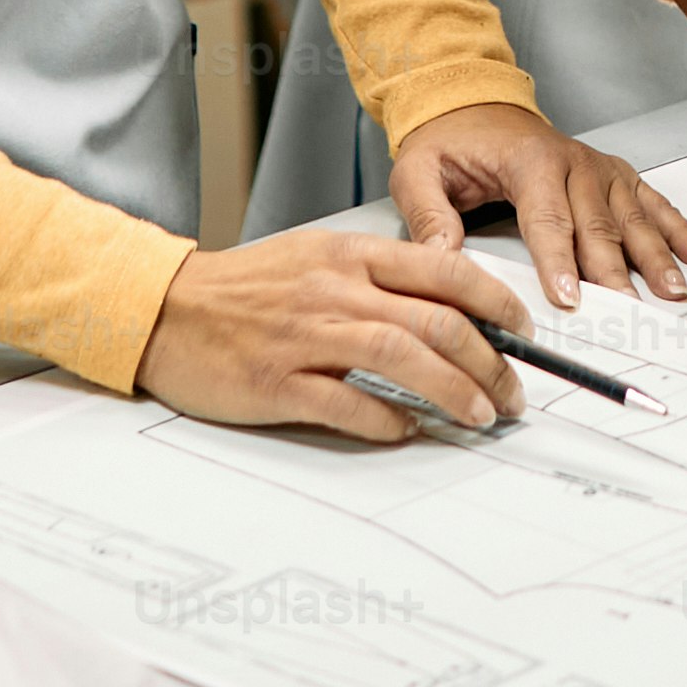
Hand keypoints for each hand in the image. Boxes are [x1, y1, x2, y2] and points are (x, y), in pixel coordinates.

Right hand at [135, 229, 531, 440]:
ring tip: (480, 416)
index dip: (496, 302)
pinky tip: (408, 431)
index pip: (444, 271)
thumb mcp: (317, 259)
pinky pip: (345, 404)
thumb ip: (378, 279)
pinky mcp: (277, 382)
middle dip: (488, 362)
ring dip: (452, 392)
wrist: (165, 308)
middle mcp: (335, 290)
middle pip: (435, 320)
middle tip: (512, 393)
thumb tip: (447, 310)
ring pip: (402, 359)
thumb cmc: (244, 288)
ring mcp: (306, 337)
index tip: (522, 330)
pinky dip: (386, 421)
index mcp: (350, 255)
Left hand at [391, 100, 686, 310]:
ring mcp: (599, 169)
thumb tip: (438, 258)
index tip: (567, 296)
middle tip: (628, 308)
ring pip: (632, 218)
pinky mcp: (613, 176)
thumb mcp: (417, 170)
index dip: (558, 261)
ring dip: (656, 255)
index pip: (547, 218)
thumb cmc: (451, 140)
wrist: (472, 103)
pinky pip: (651, 203)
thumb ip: (426, 214)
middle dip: (615, 270)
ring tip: (673, 289)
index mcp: (529, 161)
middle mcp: (573, 162)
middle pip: (598, 225)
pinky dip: (677, 229)